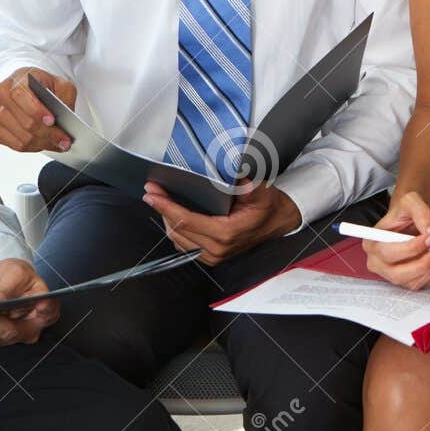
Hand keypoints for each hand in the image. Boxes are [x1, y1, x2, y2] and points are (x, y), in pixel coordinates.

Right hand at [0, 68, 74, 152]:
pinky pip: (14, 145)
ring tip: (57, 144)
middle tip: (64, 140)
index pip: (20, 96)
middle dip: (48, 134)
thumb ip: (65, 97)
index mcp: (17, 80)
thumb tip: (66, 118)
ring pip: (21, 137)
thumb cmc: (43, 86)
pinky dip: (32, 147)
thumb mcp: (60, 84)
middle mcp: (2, 95)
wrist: (28, 89)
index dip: (36, 111)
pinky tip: (43, 144)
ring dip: (42, 143)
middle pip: (24, 122)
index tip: (52, 120)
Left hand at [144, 182, 300, 264]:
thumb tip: (233, 174)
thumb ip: (246, 184)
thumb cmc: (267, 206)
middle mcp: (218, 248)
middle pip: (178, 230)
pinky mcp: (211, 257)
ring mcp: (214, 256)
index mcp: (226, 232)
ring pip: (178, 239)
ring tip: (160, 200)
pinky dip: (176, 230)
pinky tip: (172, 215)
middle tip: (152, 191)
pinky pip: (185, 245)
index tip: (152, 194)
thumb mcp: (260, 190)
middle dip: (162, 210)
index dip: (166, 206)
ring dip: (167, 220)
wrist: (277, 222)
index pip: (187, 221)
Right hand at [361, 191, 429, 289]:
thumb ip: (422, 214)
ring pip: (411, 281)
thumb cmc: (404, 212)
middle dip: (423, 262)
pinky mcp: (405, 280)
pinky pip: (421, 282)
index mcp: (372, 243)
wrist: (410, 219)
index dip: (410, 248)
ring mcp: (391, 274)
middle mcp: (377, 262)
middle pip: (398, 273)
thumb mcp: (411, 202)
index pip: (388, 252)